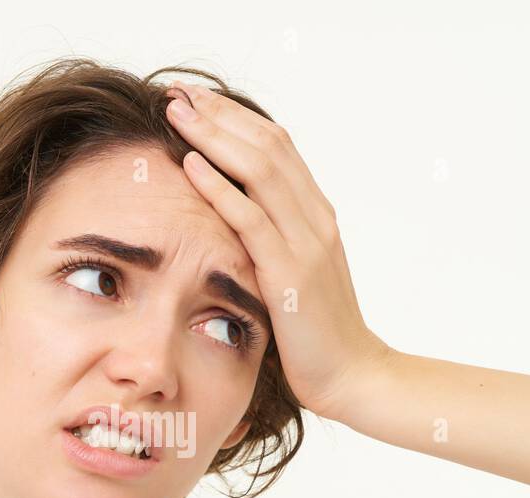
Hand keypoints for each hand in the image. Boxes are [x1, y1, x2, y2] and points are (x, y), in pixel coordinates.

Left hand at [163, 80, 393, 419]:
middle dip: (219, 113)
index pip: (275, 146)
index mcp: (315, 216)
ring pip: (259, 169)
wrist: (353, 375)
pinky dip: (219, 188)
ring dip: (213, 136)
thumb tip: (230, 225)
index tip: (196, 100)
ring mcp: (306, 243)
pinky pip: (251, 219)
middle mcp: (315, 218)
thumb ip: (270, 245)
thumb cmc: (315, 335)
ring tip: (176, 113)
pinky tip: (191, 165)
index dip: (235, 118)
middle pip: (266, 144)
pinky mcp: (290, 274)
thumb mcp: (291, 277)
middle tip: (177, 90)